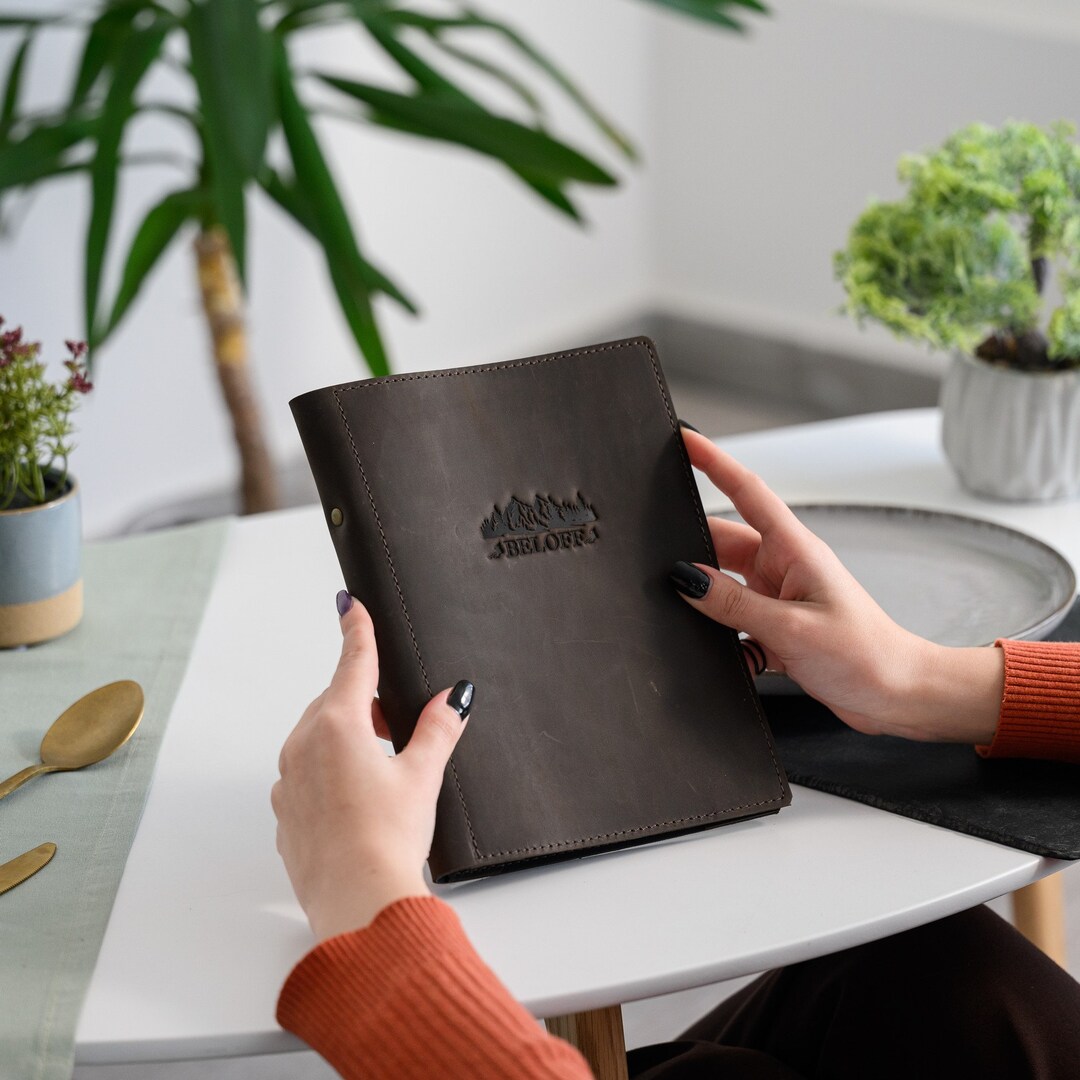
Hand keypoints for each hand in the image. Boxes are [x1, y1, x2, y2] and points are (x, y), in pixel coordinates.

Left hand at [272, 593, 472, 940]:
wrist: (356, 906)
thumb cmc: (388, 841)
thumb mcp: (422, 776)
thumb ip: (438, 728)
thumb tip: (453, 697)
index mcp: (337, 725)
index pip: (352, 661)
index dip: (356, 628)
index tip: (349, 603)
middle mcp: (303, 745)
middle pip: (334, 701)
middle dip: (364, 702)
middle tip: (397, 726)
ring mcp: (288, 780)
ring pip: (317, 736)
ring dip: (346, 737)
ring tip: (382, 770)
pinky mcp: (285, 812)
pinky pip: (305, 774)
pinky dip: (328, 772)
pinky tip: (357, 801)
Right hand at [674, 430, 1002, 743]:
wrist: (898, 696)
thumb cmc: (866, 655)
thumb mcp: (791, 628)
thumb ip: (734, 604)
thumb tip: (687, 579)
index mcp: (795, 550)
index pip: (746, 492)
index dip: (714, 461)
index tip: (684, 439)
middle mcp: (784, 566)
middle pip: (723, 543)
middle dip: (692, 552)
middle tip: (663, 566)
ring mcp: (779, 596)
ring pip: (723, 585)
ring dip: (710, 604)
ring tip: (699, 620)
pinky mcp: (777, 626)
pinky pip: (734, 621)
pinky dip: (725, 638)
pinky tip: (733, 656)